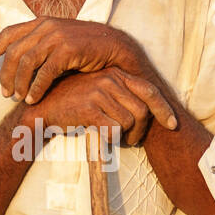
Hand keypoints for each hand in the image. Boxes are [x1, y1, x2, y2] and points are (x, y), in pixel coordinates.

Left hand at [0, 18, 146, 104]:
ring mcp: (57, 37)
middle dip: (5, 74)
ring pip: (26, 62)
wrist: (115, 48)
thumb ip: (38, 45)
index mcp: (40, 22)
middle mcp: (46, 26)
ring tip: (16, 98)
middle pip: (14, 51)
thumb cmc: (84, 48)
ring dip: (18, 83)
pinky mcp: (68, 50)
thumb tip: (15, 61)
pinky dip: (36, 87)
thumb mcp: (58, 41)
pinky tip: (32, 98)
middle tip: (4, 93)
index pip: (8, 33)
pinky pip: (45, 72)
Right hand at [29, 67, 176, 146]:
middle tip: (130, 140)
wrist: (42, 109)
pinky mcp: (88, 107)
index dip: (164, 109)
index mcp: (114, 73)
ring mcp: (98, 91)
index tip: (172, 124)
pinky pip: (113, 130)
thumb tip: (150, 112)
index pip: (149, 90)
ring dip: (124, 137)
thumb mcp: (99, 93)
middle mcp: (108, 78)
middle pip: (142, 110)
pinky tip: (100, 137)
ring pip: (129, 122)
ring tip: (112, 138)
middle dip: (140, 131)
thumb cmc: (73, 105)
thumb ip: (122, 97)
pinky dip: (110, 140)